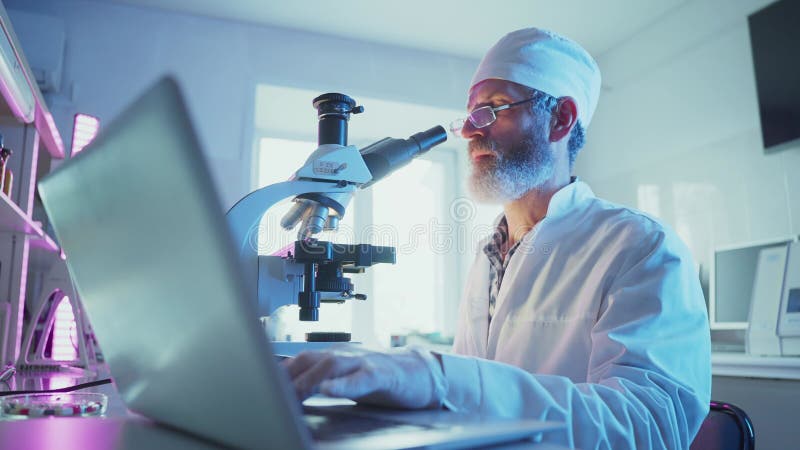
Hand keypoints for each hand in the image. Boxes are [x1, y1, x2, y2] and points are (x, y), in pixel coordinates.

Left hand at [282, 346, 446, 409]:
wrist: (420, 374)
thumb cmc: (379, 379)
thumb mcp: (346, 381)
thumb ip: (319, 382)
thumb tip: (287, 393)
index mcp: (335, 358)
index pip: (300, 360)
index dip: (279, 371)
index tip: (258, 383)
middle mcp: (346, 356)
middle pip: (310, 359)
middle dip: (288, 375)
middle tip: (270, 391)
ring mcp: (364, 363)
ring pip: (333, 365)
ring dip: (310, 379)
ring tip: (294, 393)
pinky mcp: (383, 375)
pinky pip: (362, 377)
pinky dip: (345, 384)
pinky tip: (330, 390)